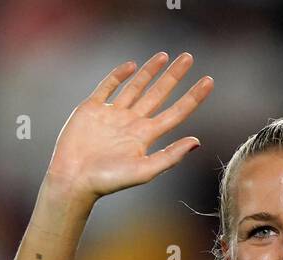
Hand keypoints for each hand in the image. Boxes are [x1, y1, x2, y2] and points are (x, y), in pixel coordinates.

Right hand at [46, 52, 212, 201]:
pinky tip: (131, 66)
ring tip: (164, 55)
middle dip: (174, 76)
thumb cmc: (108, 180)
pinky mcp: (92, 108)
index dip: (192, 97)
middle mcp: (132, 124)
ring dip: (150, 72)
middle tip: (188, 57)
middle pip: (159, 94)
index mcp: (145, 138)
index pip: (175, 113)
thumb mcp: (144, 171)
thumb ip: (171, 156)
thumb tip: (197, 142)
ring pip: (136, 88)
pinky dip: (119, 75)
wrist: (73, 178)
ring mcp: (112, 114)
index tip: (208, 81)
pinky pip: (108, 86)